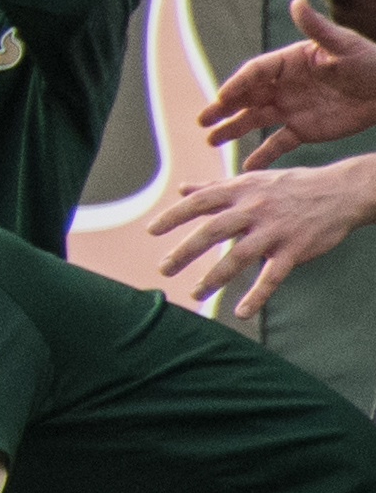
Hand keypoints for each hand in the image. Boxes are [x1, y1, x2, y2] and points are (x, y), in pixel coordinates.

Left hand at [151, 156, 375, 317]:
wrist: (340, 192)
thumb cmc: (291, 186)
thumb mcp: (252, 180)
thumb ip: (215, 187)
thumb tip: (182, 188)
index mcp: (241, 190)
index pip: (200, 202)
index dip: (174, 216)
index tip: (152, 231)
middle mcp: (254, 209)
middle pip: (212, 231)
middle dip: (185, 251)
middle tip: (164, 268)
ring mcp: (275, 230)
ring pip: (239, 257)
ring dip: (214, 278)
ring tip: (195, 293)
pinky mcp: (294, 250)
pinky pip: (272, 277)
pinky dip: (257, 296)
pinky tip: (241, 312)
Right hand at [201, 0, 375, 163]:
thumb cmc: (369, 61)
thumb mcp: (343, 44)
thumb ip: (316, 27)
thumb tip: (297, 1)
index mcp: (288, 62)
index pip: (255, 73)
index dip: (238, 85)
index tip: (222, 98)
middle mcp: (283, 85)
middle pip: (247, 96)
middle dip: (224, 108)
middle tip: (203, 120)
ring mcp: (291, 108)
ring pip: (255, 119)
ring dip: (233, 129)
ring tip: (211, 140)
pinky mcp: (303, 129)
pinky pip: (278, 143)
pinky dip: (263, 154)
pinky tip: (248, 167)